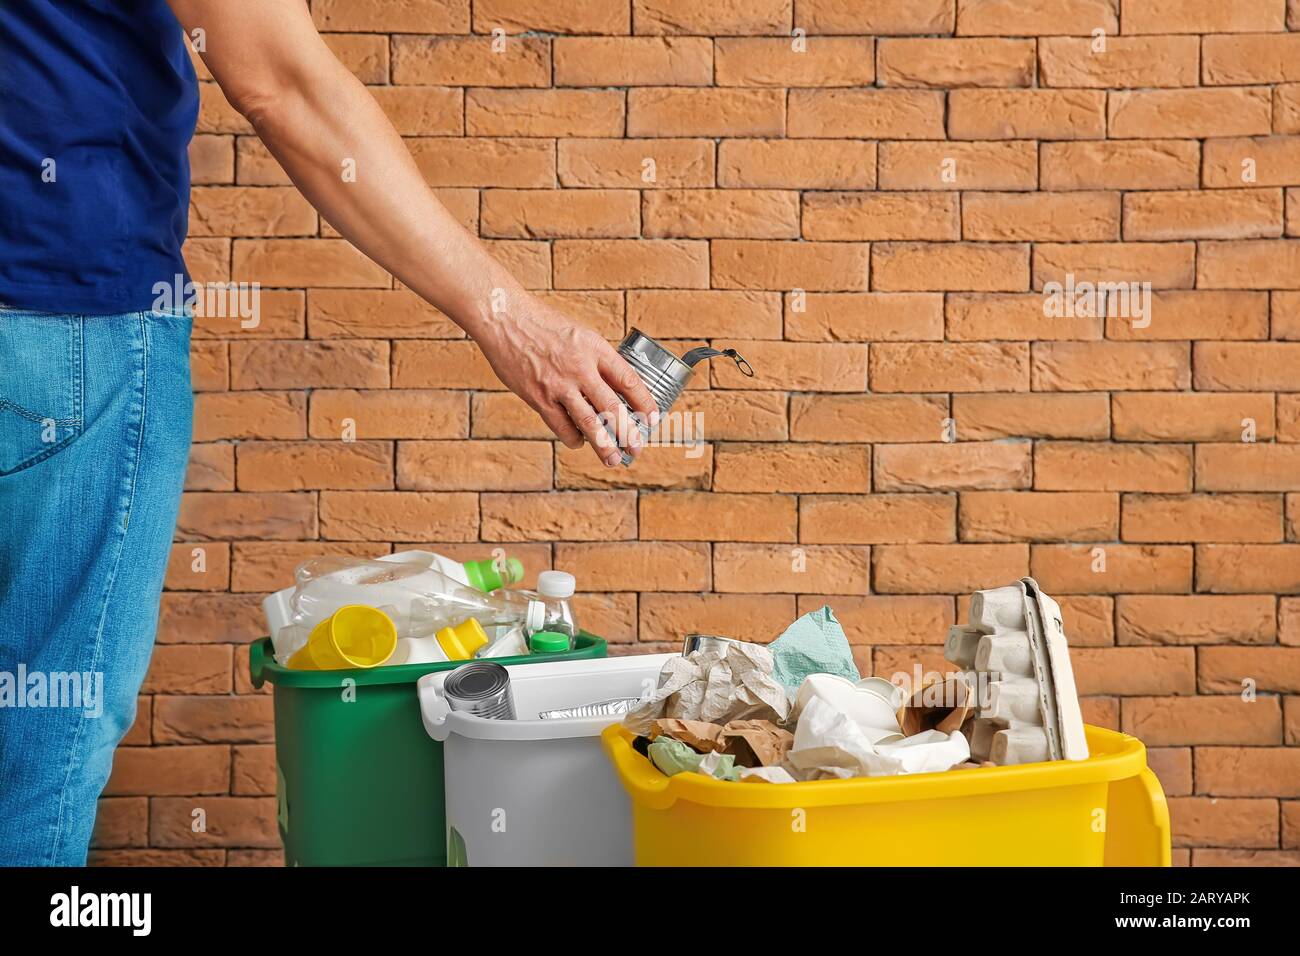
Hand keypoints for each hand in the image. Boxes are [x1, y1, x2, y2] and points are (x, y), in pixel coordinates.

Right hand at [477, 295, 658, 466]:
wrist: (504, 319)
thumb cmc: (541, 324)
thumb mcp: (578, 334)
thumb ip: (594, 359)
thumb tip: (611, 385)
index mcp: (595, 348)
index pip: (629, 380)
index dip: (645, 402)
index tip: (653, 417)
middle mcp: (581, 368)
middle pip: (613, 409)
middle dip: (629, 433)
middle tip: (637, 448)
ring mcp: (559, 385)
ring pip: (590, 424)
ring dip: (604, 446)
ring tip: (613, 459)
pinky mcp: (539, 398)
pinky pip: (562, 426)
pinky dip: (573, 438)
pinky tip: (578, 442)